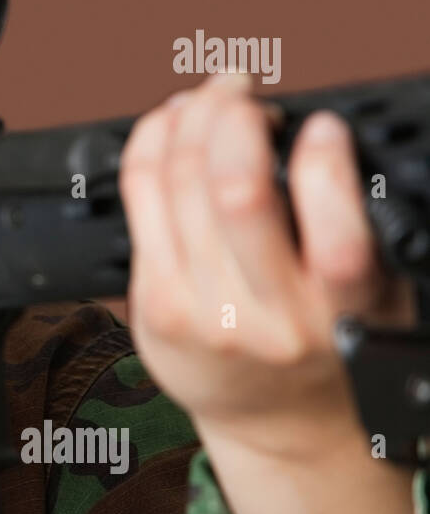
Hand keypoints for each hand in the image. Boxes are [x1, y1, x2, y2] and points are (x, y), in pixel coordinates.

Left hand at [118, 72, 416, 458]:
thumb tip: (314, 132)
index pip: (337, 241)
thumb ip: (351, 229)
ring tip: (210, 95)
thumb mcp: (373, 299)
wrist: (277, 423)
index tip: (322, 126)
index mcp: (342, 317)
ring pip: (179, 186)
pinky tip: (170, 122)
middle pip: (235, 194)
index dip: (324, 166)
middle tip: (245, 90)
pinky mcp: (154, 305)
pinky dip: (151, 145)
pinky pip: (141, 201)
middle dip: (236, 119)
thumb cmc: (328, 345)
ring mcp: (202, 313)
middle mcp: (269, 319)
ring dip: (191, 119)